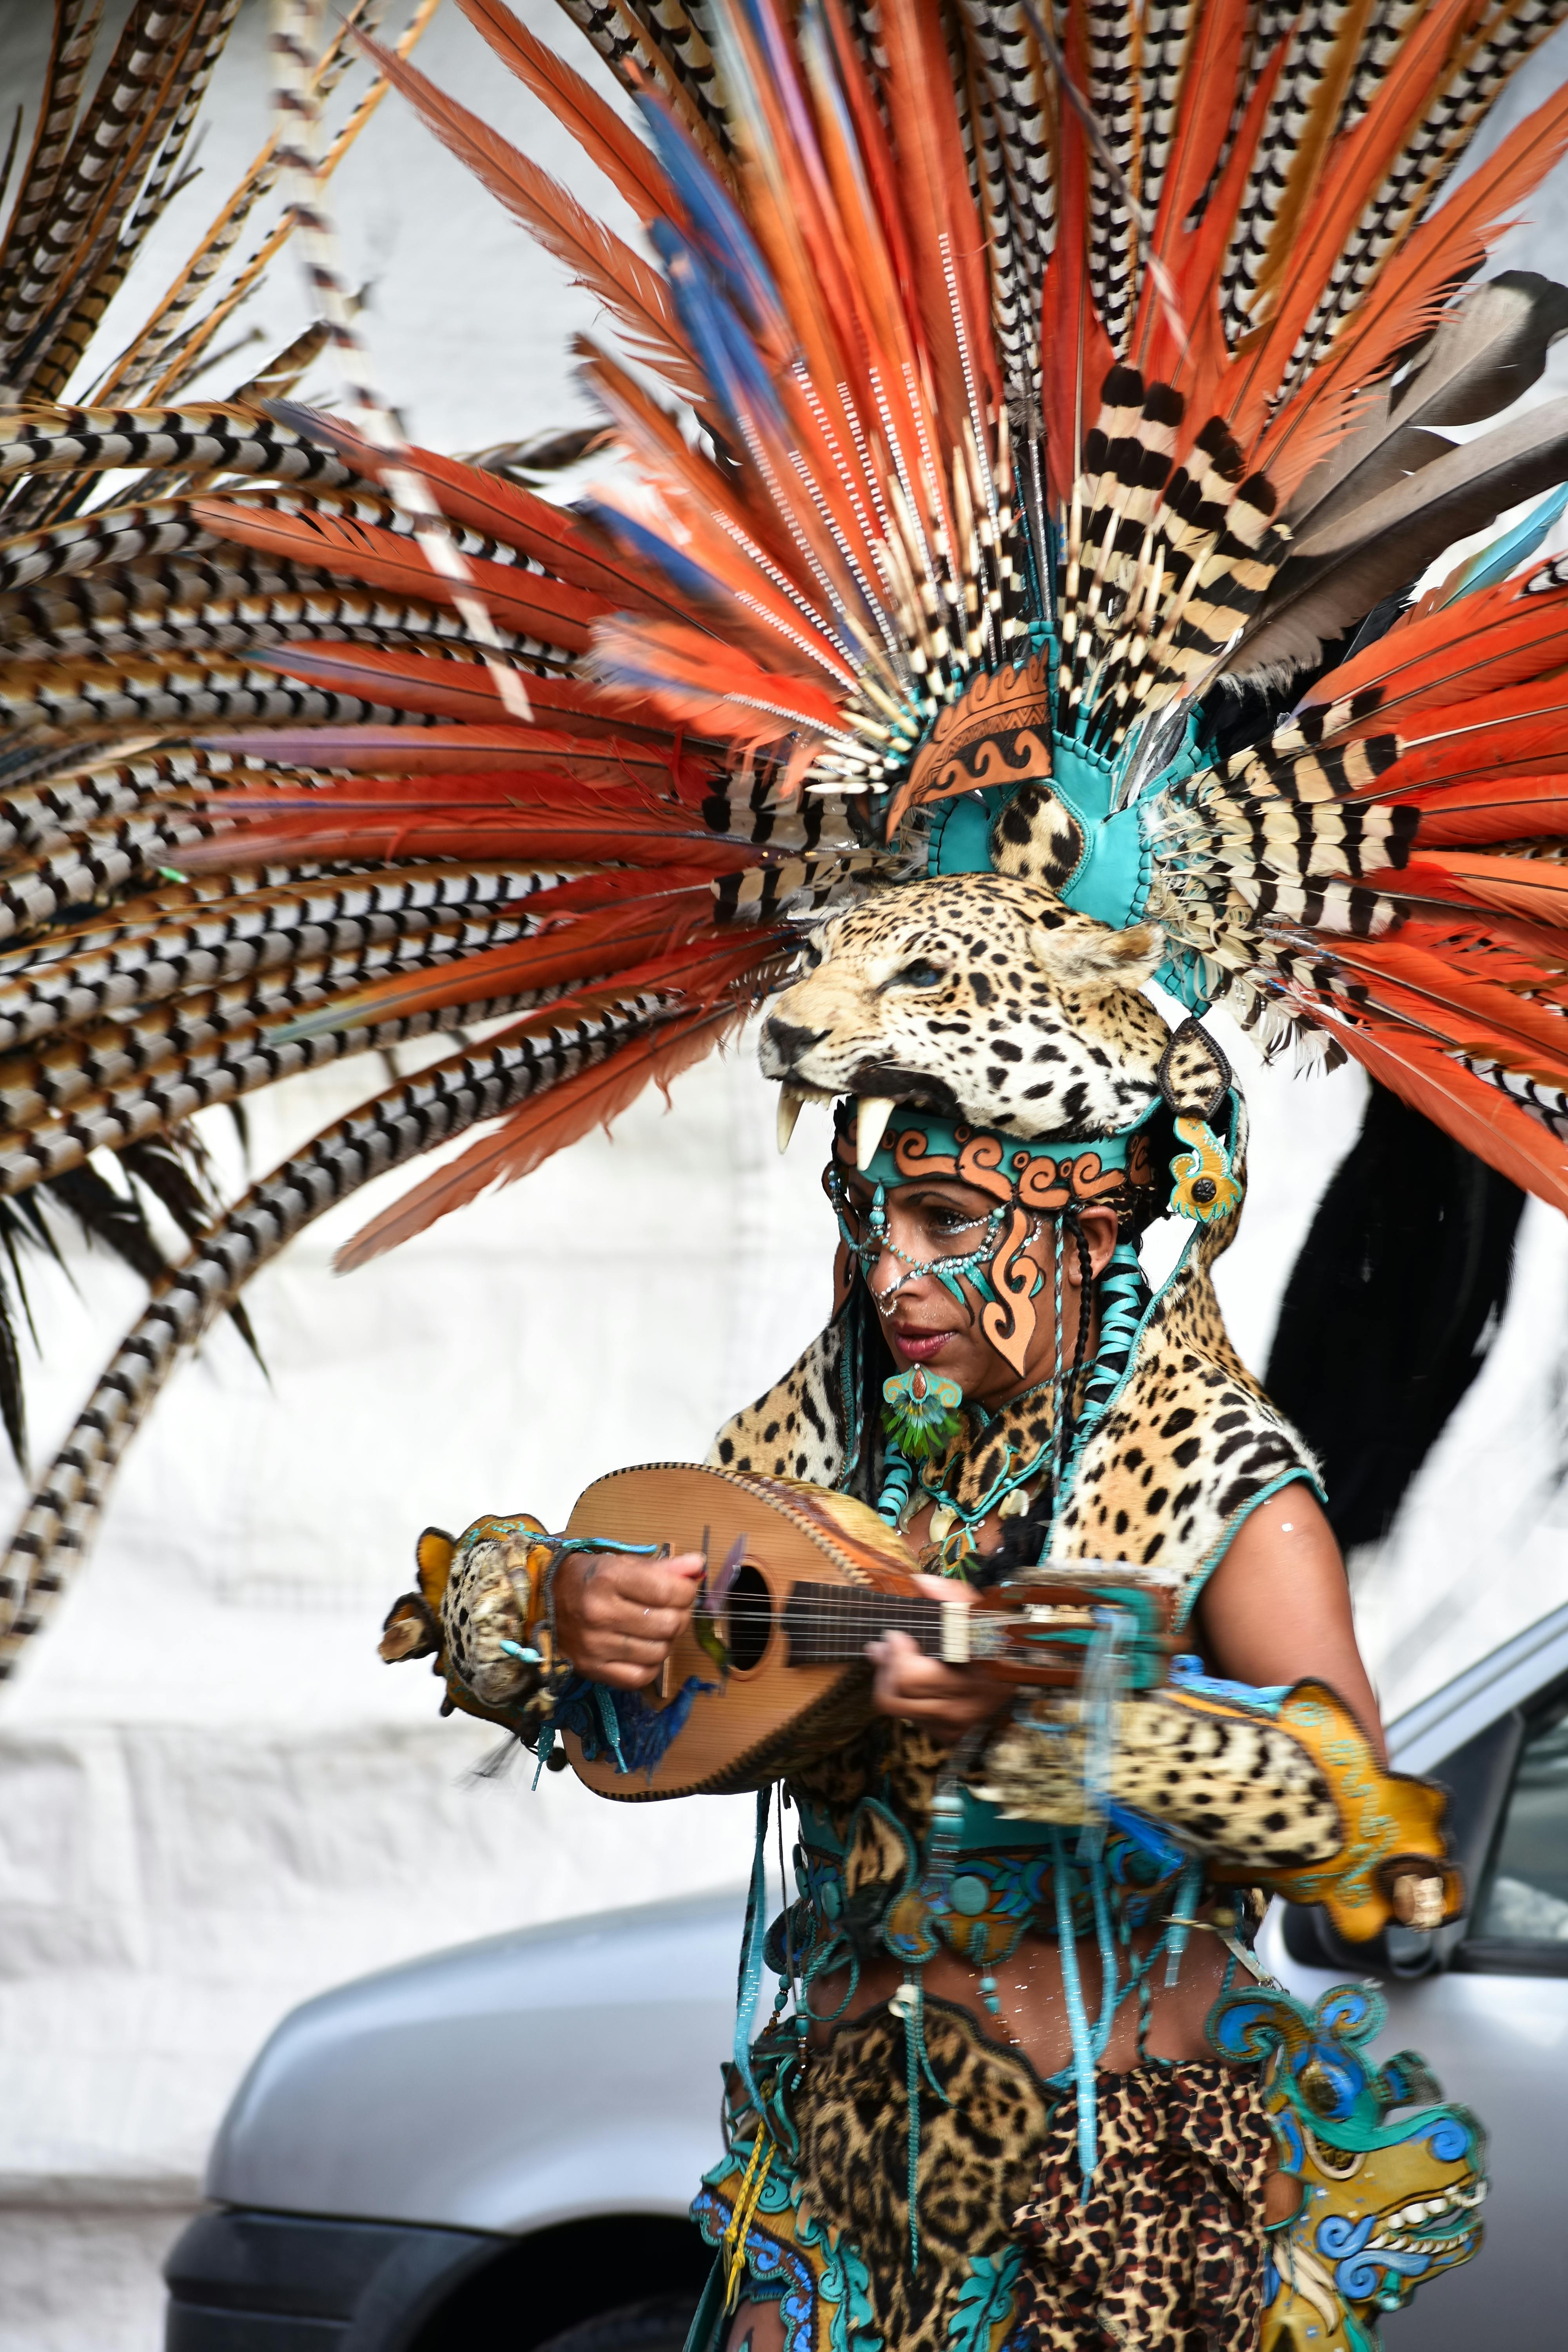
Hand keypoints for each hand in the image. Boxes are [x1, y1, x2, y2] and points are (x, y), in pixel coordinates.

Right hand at [553, 1549, 704, 1689]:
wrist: (538, 1603)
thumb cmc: (585, 1579)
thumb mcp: (620, 1562)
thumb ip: (662, 1566)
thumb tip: (698, 1565)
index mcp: (607, 1578)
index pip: (669, 1591)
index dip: (687, 1590)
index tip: (682, 1589)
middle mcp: (600, 1613)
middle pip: (669, 1623)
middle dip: (680, 1615)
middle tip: (671, 1609)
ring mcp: (595, 1646)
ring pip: (659, 1652)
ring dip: (667, 1640)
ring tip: (656, 1628)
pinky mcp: (592, 1670)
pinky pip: (640, 1677)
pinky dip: (651, 1665)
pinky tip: (644, 1650)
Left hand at [865, 1575, 1006, 1741]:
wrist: (1029, 1680)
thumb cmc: (1000, 1641)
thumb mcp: (984, 1614)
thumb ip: (953, 1597)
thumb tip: (921, 1583)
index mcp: (974, 1672)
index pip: (912, 1676)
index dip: (897, 1654)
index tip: (897, 1634)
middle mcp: (963, 1705)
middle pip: (895, 1694)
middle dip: (885, 1665)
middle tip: (885, 1645)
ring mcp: (954, 1724)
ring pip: (897, 1707)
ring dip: (888, 1681)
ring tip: (892, 1660)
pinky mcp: (948, 1735)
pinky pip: (910, 1719)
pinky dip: (905, 1699)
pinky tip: (914, 1682)